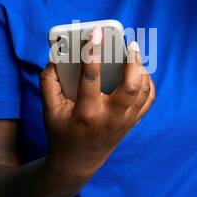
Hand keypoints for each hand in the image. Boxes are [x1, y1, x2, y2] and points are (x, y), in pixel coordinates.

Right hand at [41, 27, 155, 180]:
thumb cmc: (60, 131)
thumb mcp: (49, 109)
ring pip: (143, 92)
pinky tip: (140, 70)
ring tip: (134, 53)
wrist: (76, 163)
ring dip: (142, 70)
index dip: (92, 53)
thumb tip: (56, 54)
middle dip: (133, 62)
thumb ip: (48, 81)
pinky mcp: (131, 123)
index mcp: (86, 113)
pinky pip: (148, 100)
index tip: (96, 32)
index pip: (90, 79)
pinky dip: (147, 83)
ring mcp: (124, 122)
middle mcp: (109, 118)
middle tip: (131, 43)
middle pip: (130, 87)